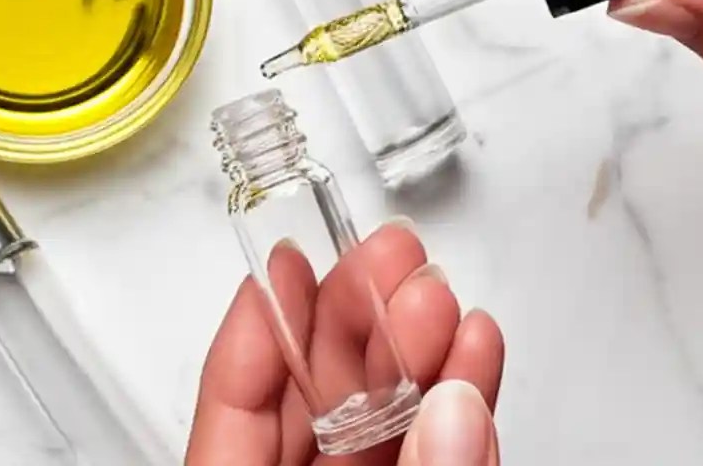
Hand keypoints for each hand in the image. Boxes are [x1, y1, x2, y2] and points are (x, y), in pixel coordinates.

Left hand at [185, 224, 503, 465]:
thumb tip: (453, 414)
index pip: (231, 403)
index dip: (258, 325)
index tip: (287, 260)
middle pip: (308, 400)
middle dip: (355, 320)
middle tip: (385, 258)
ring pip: (378, 426)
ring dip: (416, 354)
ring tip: (436, 294)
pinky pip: (425, 458)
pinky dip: (454, 410)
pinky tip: (471, 354)